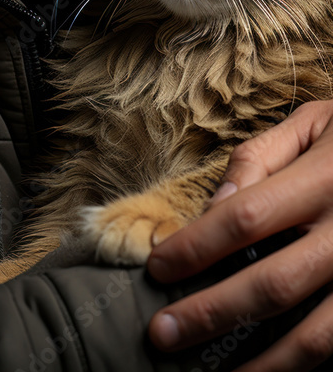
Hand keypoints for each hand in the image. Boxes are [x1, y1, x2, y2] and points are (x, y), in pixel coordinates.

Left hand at [146, 99, 332, 370]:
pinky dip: (302, 365)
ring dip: (260, 364)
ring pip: (315, 336)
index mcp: (324, 179)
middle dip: (211, 313)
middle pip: (273, 285)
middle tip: (162, 332)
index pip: (245, 217)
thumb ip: (261, 157)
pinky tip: (269, 370)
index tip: (157, 268)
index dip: (195, 247)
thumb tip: (216, 203)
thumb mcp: (314, 125)